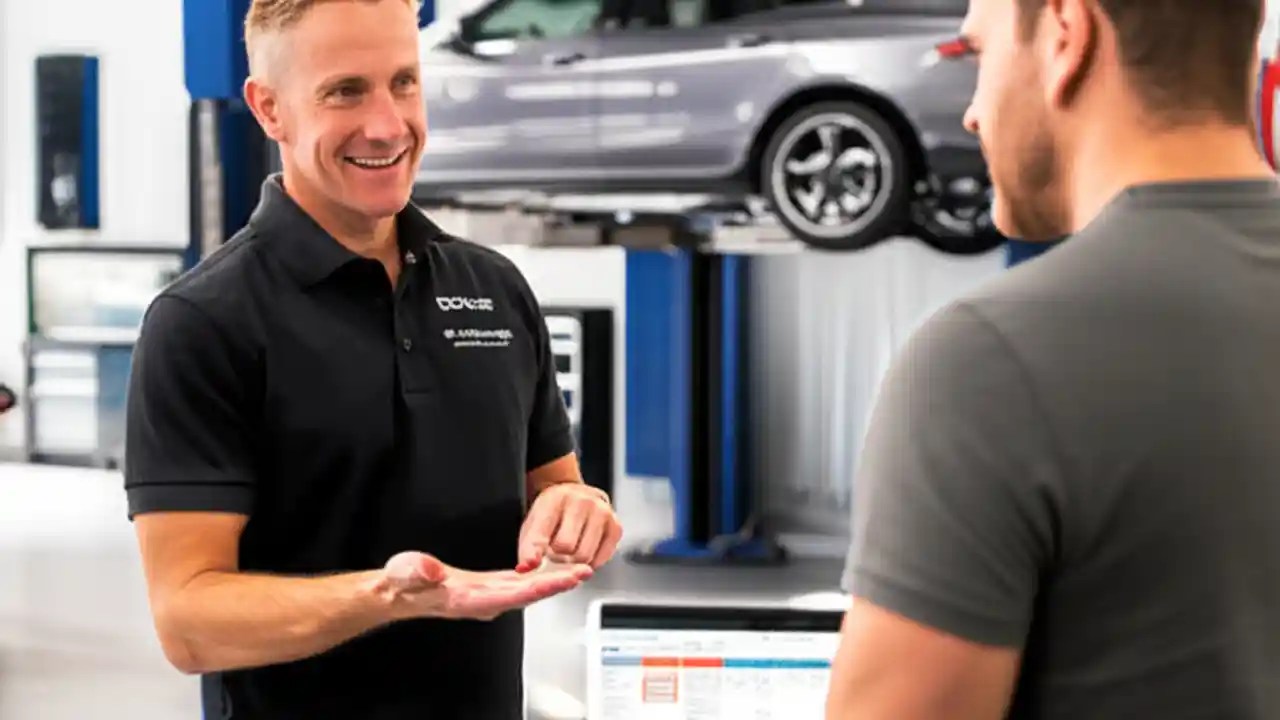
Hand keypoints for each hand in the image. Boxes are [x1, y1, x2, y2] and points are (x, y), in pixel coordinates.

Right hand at [378, 551, 591, 620]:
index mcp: (470, 598)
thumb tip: (433, 571)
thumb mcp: (405, 571)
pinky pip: (519, 585)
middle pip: (528, 594)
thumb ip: (418, 570)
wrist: (397, 593)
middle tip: (584, 571)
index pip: (513, 594)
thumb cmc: (401, 584)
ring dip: (553, 581)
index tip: (563, 580)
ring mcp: (486, 597)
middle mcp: (483, 601)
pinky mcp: (486, 589)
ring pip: (527, 591)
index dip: (541, 587)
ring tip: (578, 570)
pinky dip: (538, 578)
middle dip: (557, 584)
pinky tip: (552, 571)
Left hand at [516, 484, 621, 571]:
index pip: (542, 532)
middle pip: (566, 548)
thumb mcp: (534, 524)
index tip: (530, 565)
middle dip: (558, 556)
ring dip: (574, 561)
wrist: (577, 497)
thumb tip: (526, 568)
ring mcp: (602, 512)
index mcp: (555, 499)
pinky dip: (590, 562)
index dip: (534, 552)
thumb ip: (529, 548)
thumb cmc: (553, 514)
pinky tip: (584, 549)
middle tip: (556, 551)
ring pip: (585, 556)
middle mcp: (582, 502)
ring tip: (570, 550)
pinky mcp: (616, 526)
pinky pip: (600, 559)